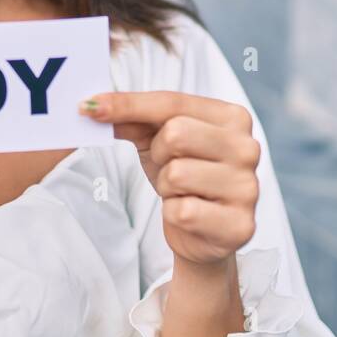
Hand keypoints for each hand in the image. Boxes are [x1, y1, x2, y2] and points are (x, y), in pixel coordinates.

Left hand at [79, 91, 259, 264]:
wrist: (202, 233)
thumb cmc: (183, 177)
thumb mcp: (156, 141)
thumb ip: (131, 119)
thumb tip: (92, 107)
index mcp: (234, 117)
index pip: (172, 102)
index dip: (127, 104)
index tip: (88, 107)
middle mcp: (248, 148)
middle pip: (176, 134)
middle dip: (159, 154)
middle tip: (169, 168)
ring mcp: (248, 187)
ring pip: (177, 174)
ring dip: (166, 187)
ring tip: (182, 193)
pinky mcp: (240, 225)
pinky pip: (183, 211)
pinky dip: (174, 215)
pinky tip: (191, 216)